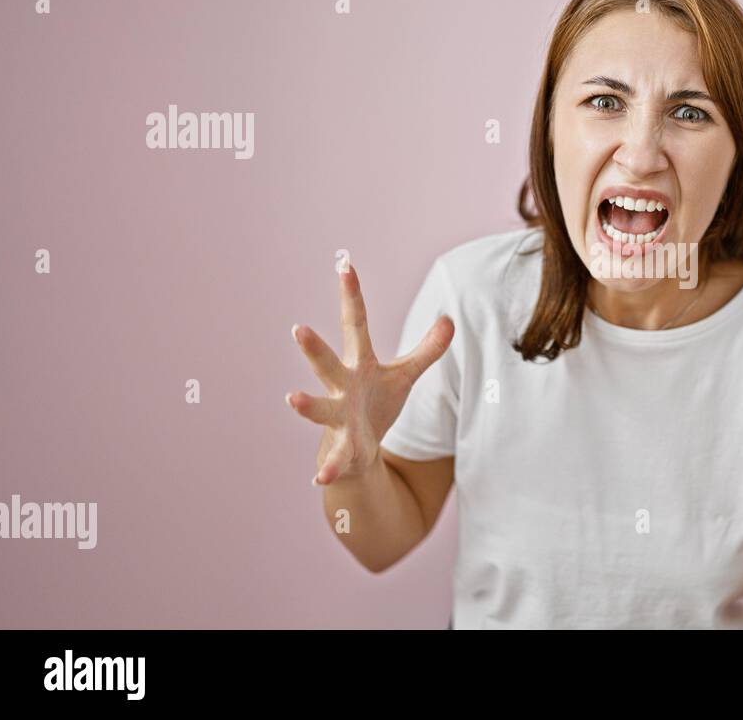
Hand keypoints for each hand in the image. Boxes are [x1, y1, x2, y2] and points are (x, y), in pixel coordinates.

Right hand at [286, 263, 453, 484]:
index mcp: (359, 365)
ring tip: (292, 399)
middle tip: (298, 329)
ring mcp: (338, 418)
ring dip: (307, 405)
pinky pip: (335, 459)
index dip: (351, 296)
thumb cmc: (376, 405)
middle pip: (327, 364)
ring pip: (320, 409)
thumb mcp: (404, 376)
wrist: (358, 453)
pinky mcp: (343, 449)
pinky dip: (329, 468)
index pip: (355, 324)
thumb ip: (427, 350)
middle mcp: (342, 388)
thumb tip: (450, 320)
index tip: (345, 265)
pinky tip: (320, 477)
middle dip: (314, 349)